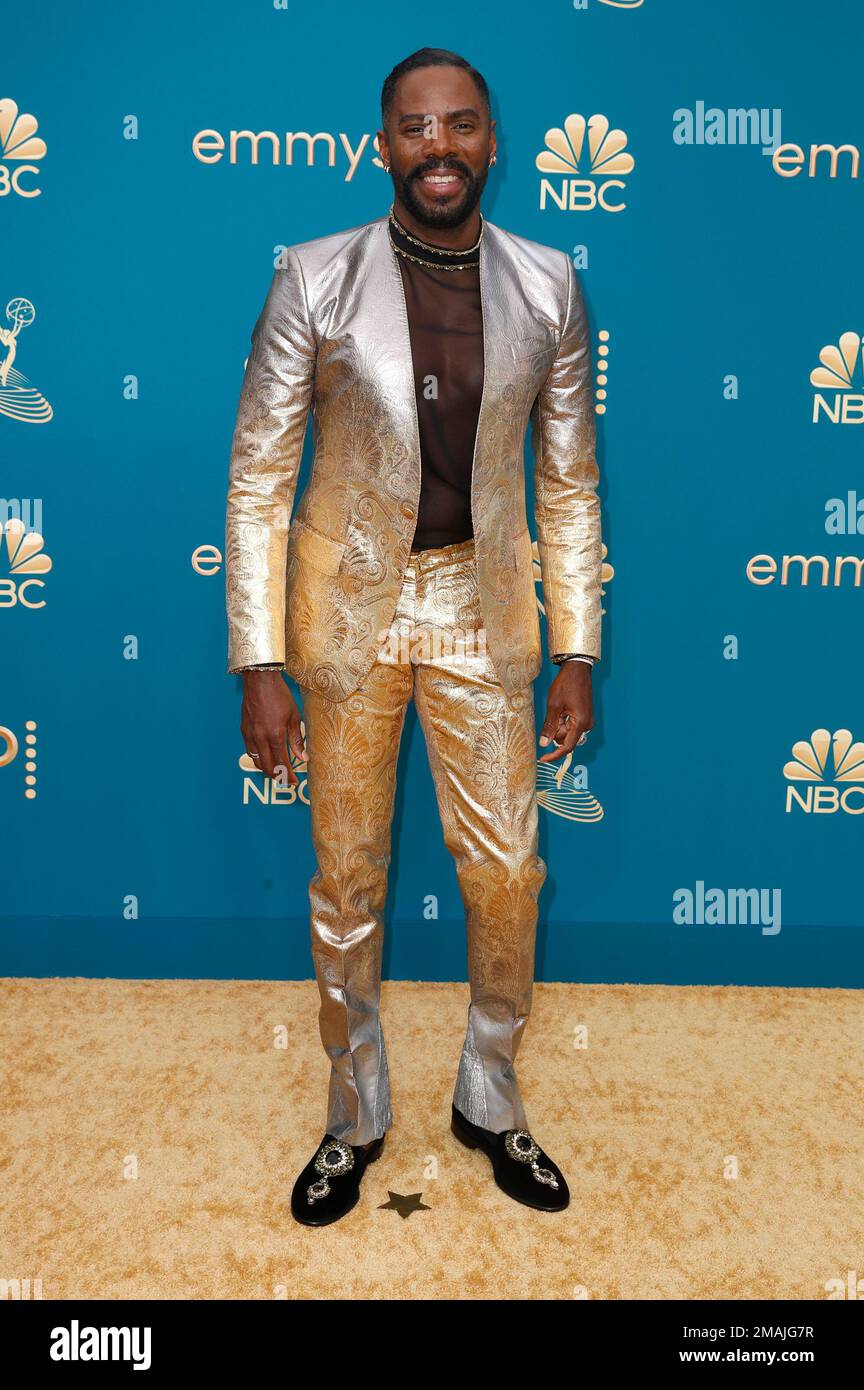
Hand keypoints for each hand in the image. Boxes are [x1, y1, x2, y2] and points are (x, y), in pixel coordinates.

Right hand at [240, 670, 305, 784]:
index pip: (281, 762)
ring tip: (277, 769)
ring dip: (266, 768)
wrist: (260, 680)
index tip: (293, 781)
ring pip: (256, 760)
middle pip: (267, 766)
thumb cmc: (279, 695)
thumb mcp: (294, 717)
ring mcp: (250, 734)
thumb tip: (303, 757)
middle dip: (277, 775)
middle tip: (285, 778)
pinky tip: (265, 756)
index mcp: (275, 735)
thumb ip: (297, 740)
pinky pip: (249, 750)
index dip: (287, 775)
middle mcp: (260, 737)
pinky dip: (258, 757)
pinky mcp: (244, 729)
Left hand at [538, 661, 593, 762]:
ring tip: (558, 708)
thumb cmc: (566, 685)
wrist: (577, 670)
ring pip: (568, 733)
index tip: (542, 759)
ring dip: (559, 725)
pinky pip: (572, 726)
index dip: (554, 754)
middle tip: (553, 713)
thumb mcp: (553, 705)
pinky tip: (562, 709)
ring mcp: (587, 721)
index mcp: (581, 723)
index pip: (567, 747)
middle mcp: (587, 725)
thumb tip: (544, 744)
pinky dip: (564, 721)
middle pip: (566, 739)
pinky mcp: (585, 717)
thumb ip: (549, 726)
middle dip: (556, 732)